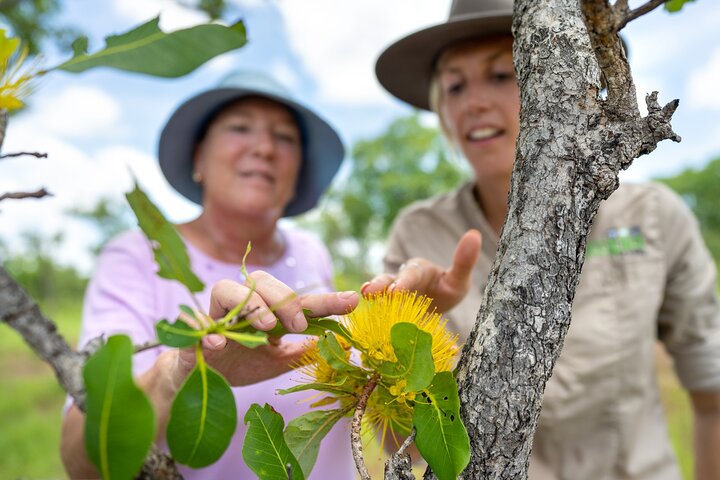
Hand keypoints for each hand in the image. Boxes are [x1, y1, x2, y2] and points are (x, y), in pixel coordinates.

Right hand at [174, 273, 359, 386]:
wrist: (196, 382)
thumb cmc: (239, 364)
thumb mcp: (278, 360)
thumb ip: (302, 349)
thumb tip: (340, 342)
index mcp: (266, 312)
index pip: (298, 302)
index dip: (325, 300)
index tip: (352, 300)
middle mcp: (241, 308)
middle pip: (261, 281)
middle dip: (284, 299)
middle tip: (296, 324)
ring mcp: (216, 320)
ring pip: (226, 289)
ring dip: (251, 304)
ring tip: (266, 326)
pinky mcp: (191, 337)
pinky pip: (196, 327)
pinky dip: (207, 333)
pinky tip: (220, 344)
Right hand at [361, 229, 480, 312]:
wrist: (437, 302)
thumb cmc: (447, 287)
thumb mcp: (458, 278)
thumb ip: (464, 261)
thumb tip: (474, 234)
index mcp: (418, 271)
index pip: (410, 275)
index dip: (403, 282)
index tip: (397, 291)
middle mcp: (401, 280)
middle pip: (388, 280)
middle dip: (379, 285)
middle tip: (370, 292)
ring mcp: (391, 296)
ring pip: (380, 293)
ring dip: (373, 296)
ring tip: (364, 299)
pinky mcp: (387, 311)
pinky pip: (380, 312)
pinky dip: (374, 316)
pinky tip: (370, 327)